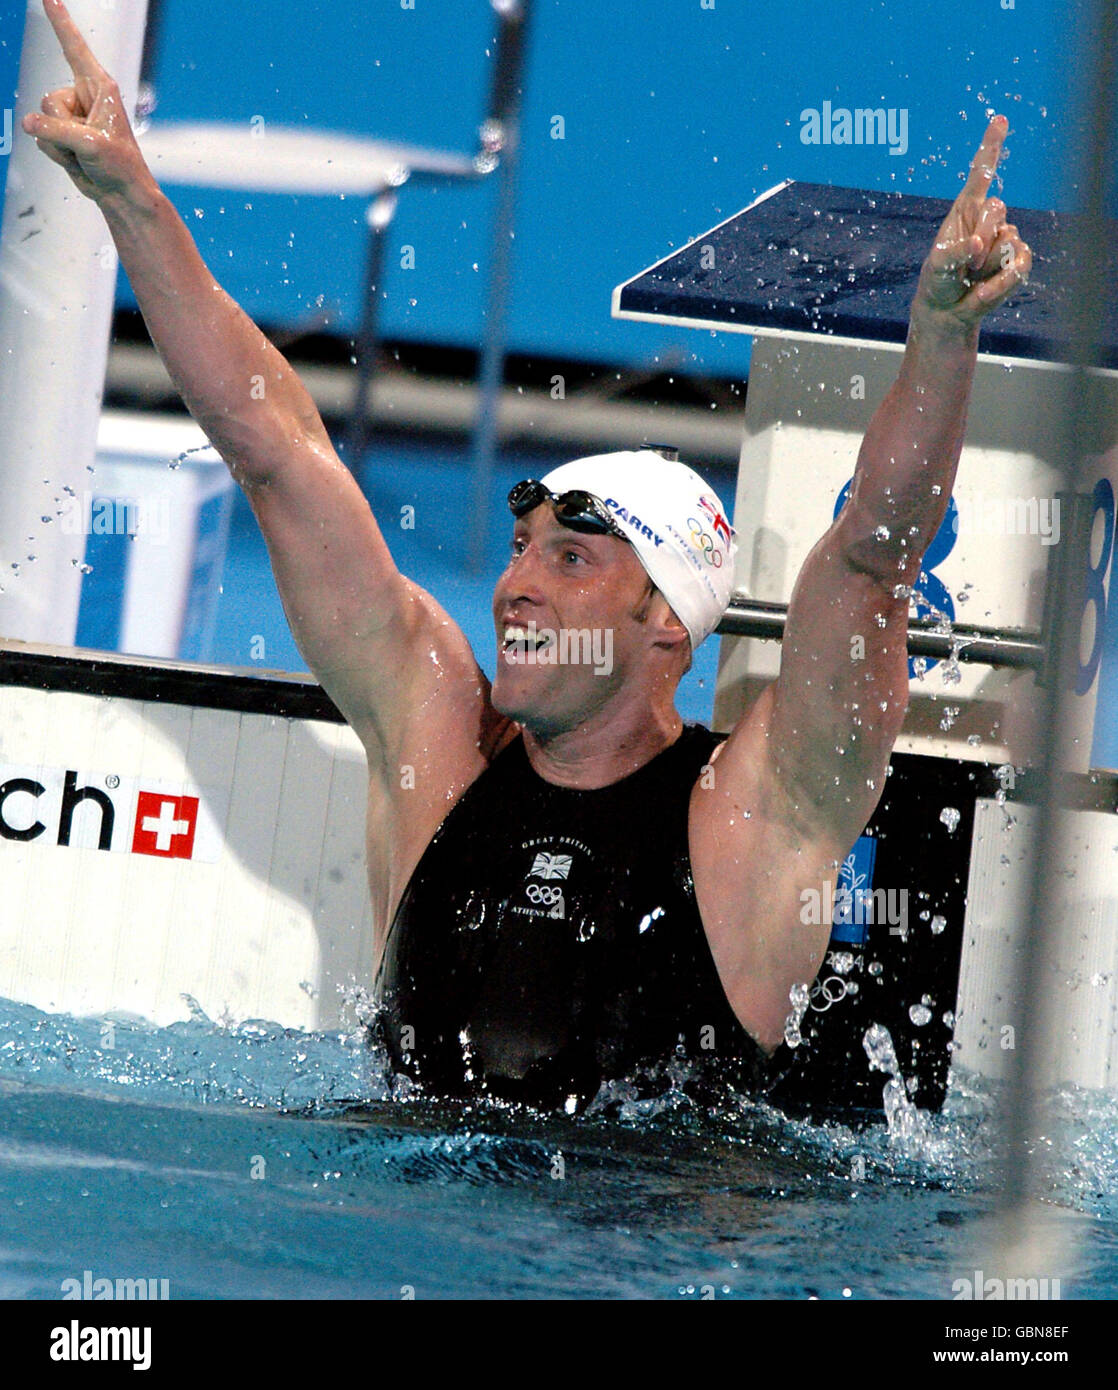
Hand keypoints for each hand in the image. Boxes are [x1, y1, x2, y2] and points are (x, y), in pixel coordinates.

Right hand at [20, 0, 149, 203]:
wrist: (120, 195)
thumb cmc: (120, 167)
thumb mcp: (90, 145)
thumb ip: (56, 130)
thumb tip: (30, 122)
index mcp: (99, 88)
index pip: (74, 47)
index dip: (60, 22)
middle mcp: (84, 97)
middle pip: (48, 99)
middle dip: (61, 126)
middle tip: (86, 145)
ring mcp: (72, 116)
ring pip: (42, 119)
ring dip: (59, 143)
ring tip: (84, 154)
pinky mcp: (63, 133)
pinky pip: (41, 135)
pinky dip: (56, 152)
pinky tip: (77, 160)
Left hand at [916, 115, 1032, 327]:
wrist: (948, 310)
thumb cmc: (939, 280)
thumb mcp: (937, 265)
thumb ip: (955, 251)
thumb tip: (977, 246)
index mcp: (965, 210)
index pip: (981, 174)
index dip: (991, 148)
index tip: (999, 121)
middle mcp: (987, 219)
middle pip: (996, 210)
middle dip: (980, 236)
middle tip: (965, 261)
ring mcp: (1004, 238)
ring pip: (1008, 239)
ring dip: (986, 264)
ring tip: (971, 275)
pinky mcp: (1016, 260)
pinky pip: (1020, 262)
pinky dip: (1001, 281)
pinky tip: (984, 289)